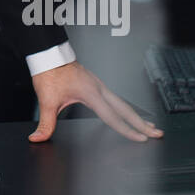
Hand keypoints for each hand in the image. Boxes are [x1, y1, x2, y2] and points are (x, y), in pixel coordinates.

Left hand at [29, 61, 163, 142]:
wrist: (48, 55)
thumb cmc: (49, 73)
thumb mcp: (46, 100)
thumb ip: (45, 123)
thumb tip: (38, 138)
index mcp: (91, 93)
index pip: (112, 116)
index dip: (127, 130)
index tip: (140, 138)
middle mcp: (99, 88)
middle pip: (126, 108)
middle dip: (142, 122)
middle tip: (157, 133)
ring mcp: (99, 85)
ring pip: (122, 103)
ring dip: (136, 115)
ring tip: (149, 126)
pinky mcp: (95, 84)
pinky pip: (115, 98)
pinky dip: (125, 108)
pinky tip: (127, 113)